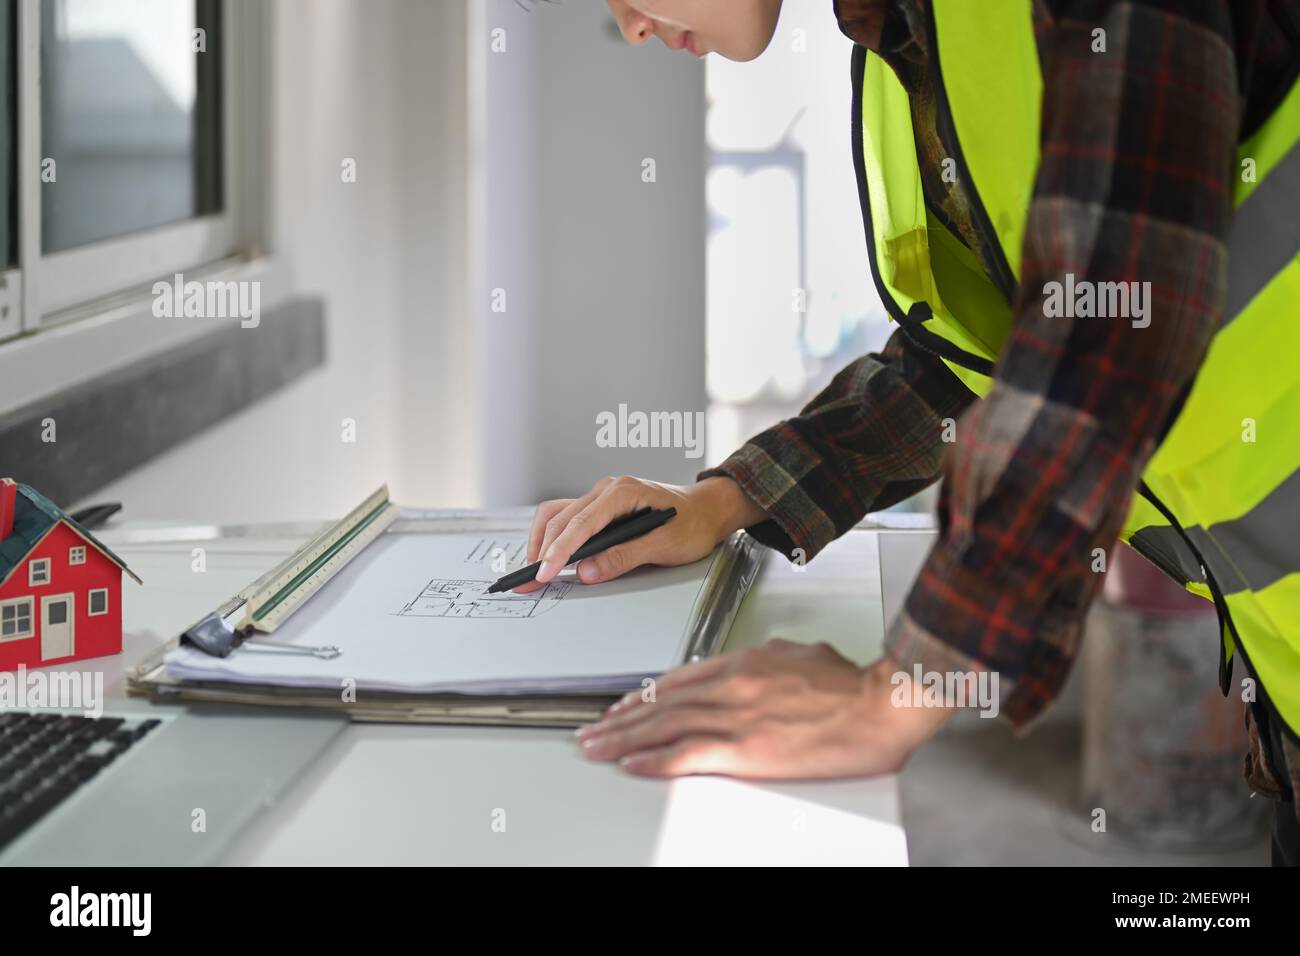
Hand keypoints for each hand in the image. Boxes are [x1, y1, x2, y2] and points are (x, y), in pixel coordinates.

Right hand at [516, 475, 764, 591]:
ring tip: (535, 569)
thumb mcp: (663, 545)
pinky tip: (551, 555)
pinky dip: (556, 537)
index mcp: (622, 492)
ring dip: (544, 541)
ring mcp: (603, 497)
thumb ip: (624, 557)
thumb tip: (587, 571)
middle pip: (561, 517)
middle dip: (542, 550)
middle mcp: (607, 490)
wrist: (709, 510)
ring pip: (559, 515)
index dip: (559, 551)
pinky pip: (569, 518)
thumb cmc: (693, 523)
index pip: (580, 523)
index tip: (545, 573)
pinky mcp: (602, 508)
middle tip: (529, 580)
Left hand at [574, 643, 954, 778]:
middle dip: (622, 718)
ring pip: (664, 725)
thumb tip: (761, 666)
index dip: (647, 694)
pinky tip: (631, 764)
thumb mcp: (803, 656)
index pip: (680, 678)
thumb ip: (772, 662)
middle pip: (662, 702)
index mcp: (746, 661)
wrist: (880, 702)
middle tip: (594, 729)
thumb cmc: (853, 685)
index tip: (626, 704)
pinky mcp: (746, 749)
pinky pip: (686, 754)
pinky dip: (653, 759)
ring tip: (597, 747)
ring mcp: (736, 715)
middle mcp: (732, 684)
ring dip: (623, 737)